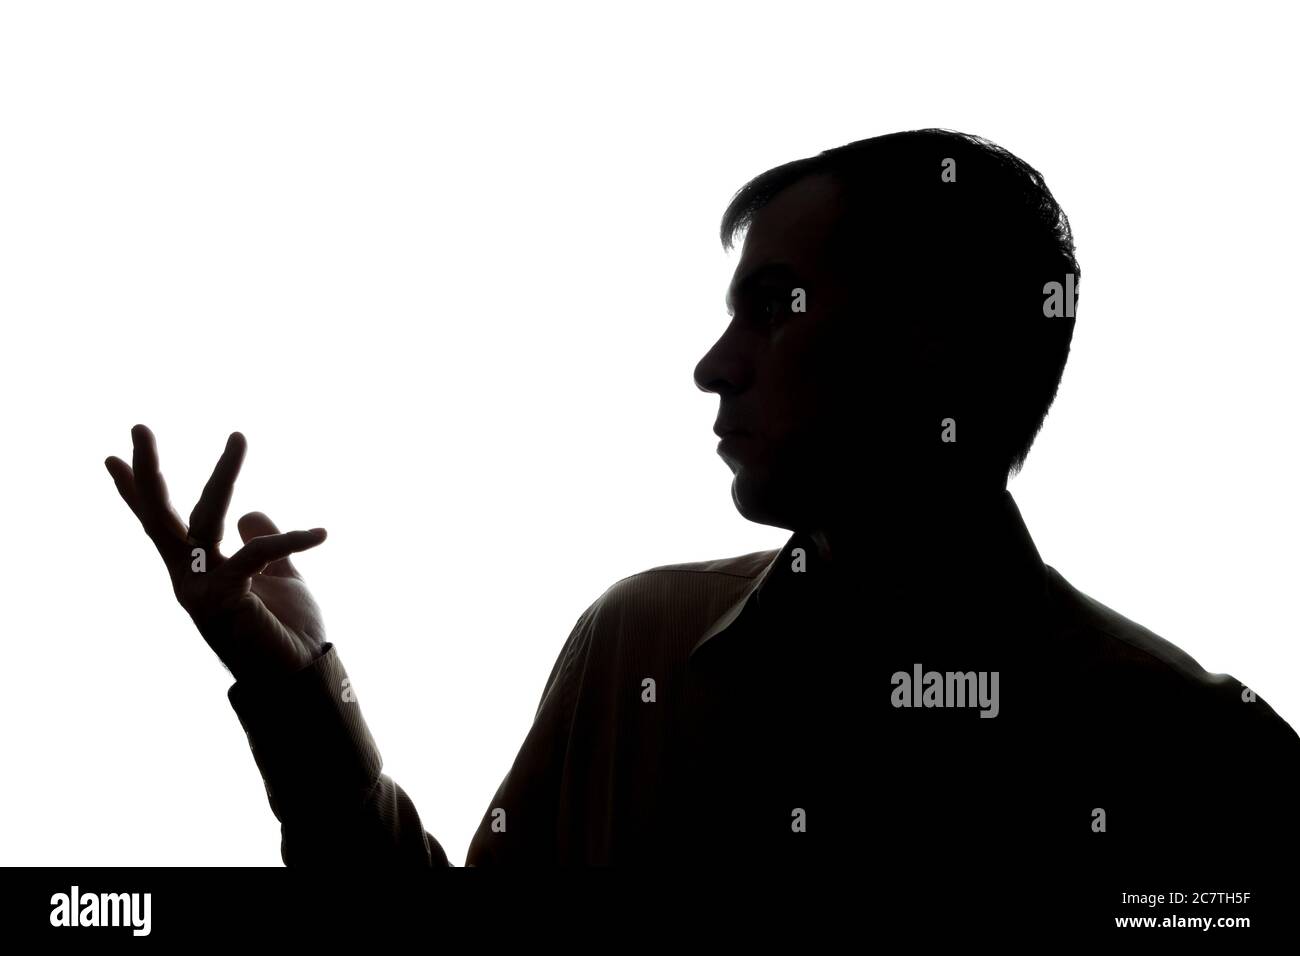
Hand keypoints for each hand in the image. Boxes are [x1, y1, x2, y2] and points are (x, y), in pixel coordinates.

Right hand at [105, 424, 328, 682]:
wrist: (299, 680)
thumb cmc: (285, 632)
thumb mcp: (278, 576)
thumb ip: (263, 543)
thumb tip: (252, 512)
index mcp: (198, 570)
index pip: (162, 524)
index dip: (137, 493)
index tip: (112, 458)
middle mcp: (189, 578)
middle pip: (160, 517)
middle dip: (149, 472)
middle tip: (138, 426)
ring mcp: (200, 591)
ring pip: (203, 520)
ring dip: (224, 475)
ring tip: (239, 436)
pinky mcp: (224, 601)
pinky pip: (256, 555)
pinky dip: (289, 541)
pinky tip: (320, 533)